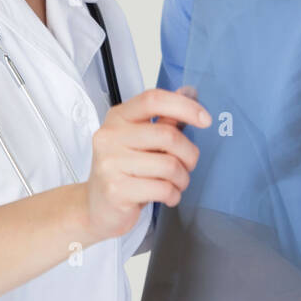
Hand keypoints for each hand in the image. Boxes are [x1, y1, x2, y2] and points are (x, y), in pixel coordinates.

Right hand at [83, 88, 209, 243]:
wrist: (95, 208)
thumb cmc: (122, 171)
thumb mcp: (140, 141)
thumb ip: (164, 119)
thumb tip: (190, 92)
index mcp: (118, 117)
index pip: (153, 100)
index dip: (184, 106)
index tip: (205, 119)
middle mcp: (110, 136)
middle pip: (168, 135)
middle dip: (189, 154)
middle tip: (188, 165)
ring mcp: (110, 163)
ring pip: (169, 165)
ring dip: (182, 178)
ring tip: (176, 184)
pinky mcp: (116, 190)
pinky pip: (162, 188)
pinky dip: (173, 195)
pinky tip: (168, 196)